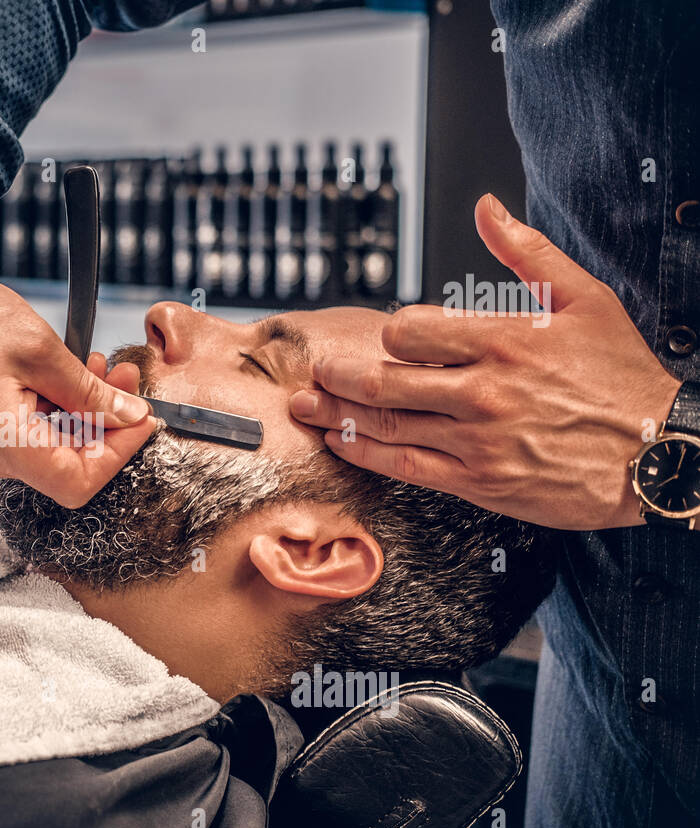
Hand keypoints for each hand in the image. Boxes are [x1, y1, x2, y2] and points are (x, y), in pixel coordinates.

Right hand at [0, 229, 155, 507]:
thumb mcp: (38, 348)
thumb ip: (88, 391)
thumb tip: (127, 415)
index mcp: (1, 443)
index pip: (79, 481)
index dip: (120, 453)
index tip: (140, 417)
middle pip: (66, 465)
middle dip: (105, 424)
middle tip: (126, 377)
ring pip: (48, 448)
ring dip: (81, 413)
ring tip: (97, 365)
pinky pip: (25, 434)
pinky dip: (53, 410)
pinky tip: (63, 375)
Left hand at [288, 195, 681, 530]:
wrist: (659, 452)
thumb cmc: (622, 377)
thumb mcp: (585, 299)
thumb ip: (527, 252)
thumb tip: (487, 207)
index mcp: (504, 339)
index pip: (412, 329)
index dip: (391, 331)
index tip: (389, 336)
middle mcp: (484, 389)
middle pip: (384, 378)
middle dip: (341, 372)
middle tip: (319, 368)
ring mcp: (477, 439)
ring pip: (386, 423)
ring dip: (337, 413)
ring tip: (307, 404)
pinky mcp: (478, 480)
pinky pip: (404, 465)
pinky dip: (364, 454)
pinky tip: (340, 442)